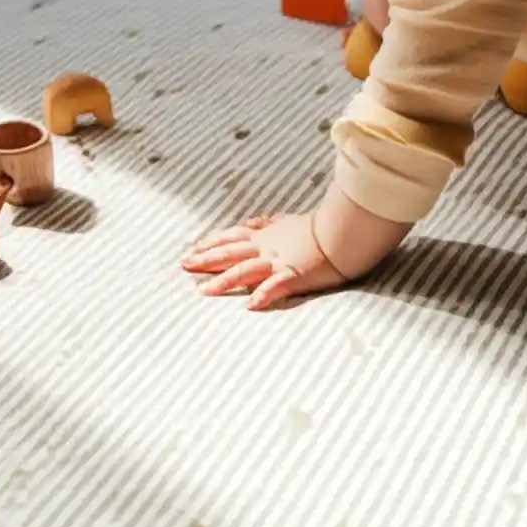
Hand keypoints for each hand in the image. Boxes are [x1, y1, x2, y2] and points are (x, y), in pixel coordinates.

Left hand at [180, 213, 348, 310]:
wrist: (342, 231)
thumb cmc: (318, 227)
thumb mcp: (288, 221)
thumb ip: (269, 223)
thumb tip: (255, 221)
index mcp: (265, 236)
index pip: (230, 238)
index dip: (209, 244)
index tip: (190, 251)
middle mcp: (266, 248)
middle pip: (230, 253)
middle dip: (205, 260)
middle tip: (184, 266)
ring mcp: (279, 261)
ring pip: (245, 270)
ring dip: (224, 281)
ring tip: (204, 291)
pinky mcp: (295, 275)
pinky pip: (277, 285)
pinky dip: (263, 294)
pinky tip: (250, 305)